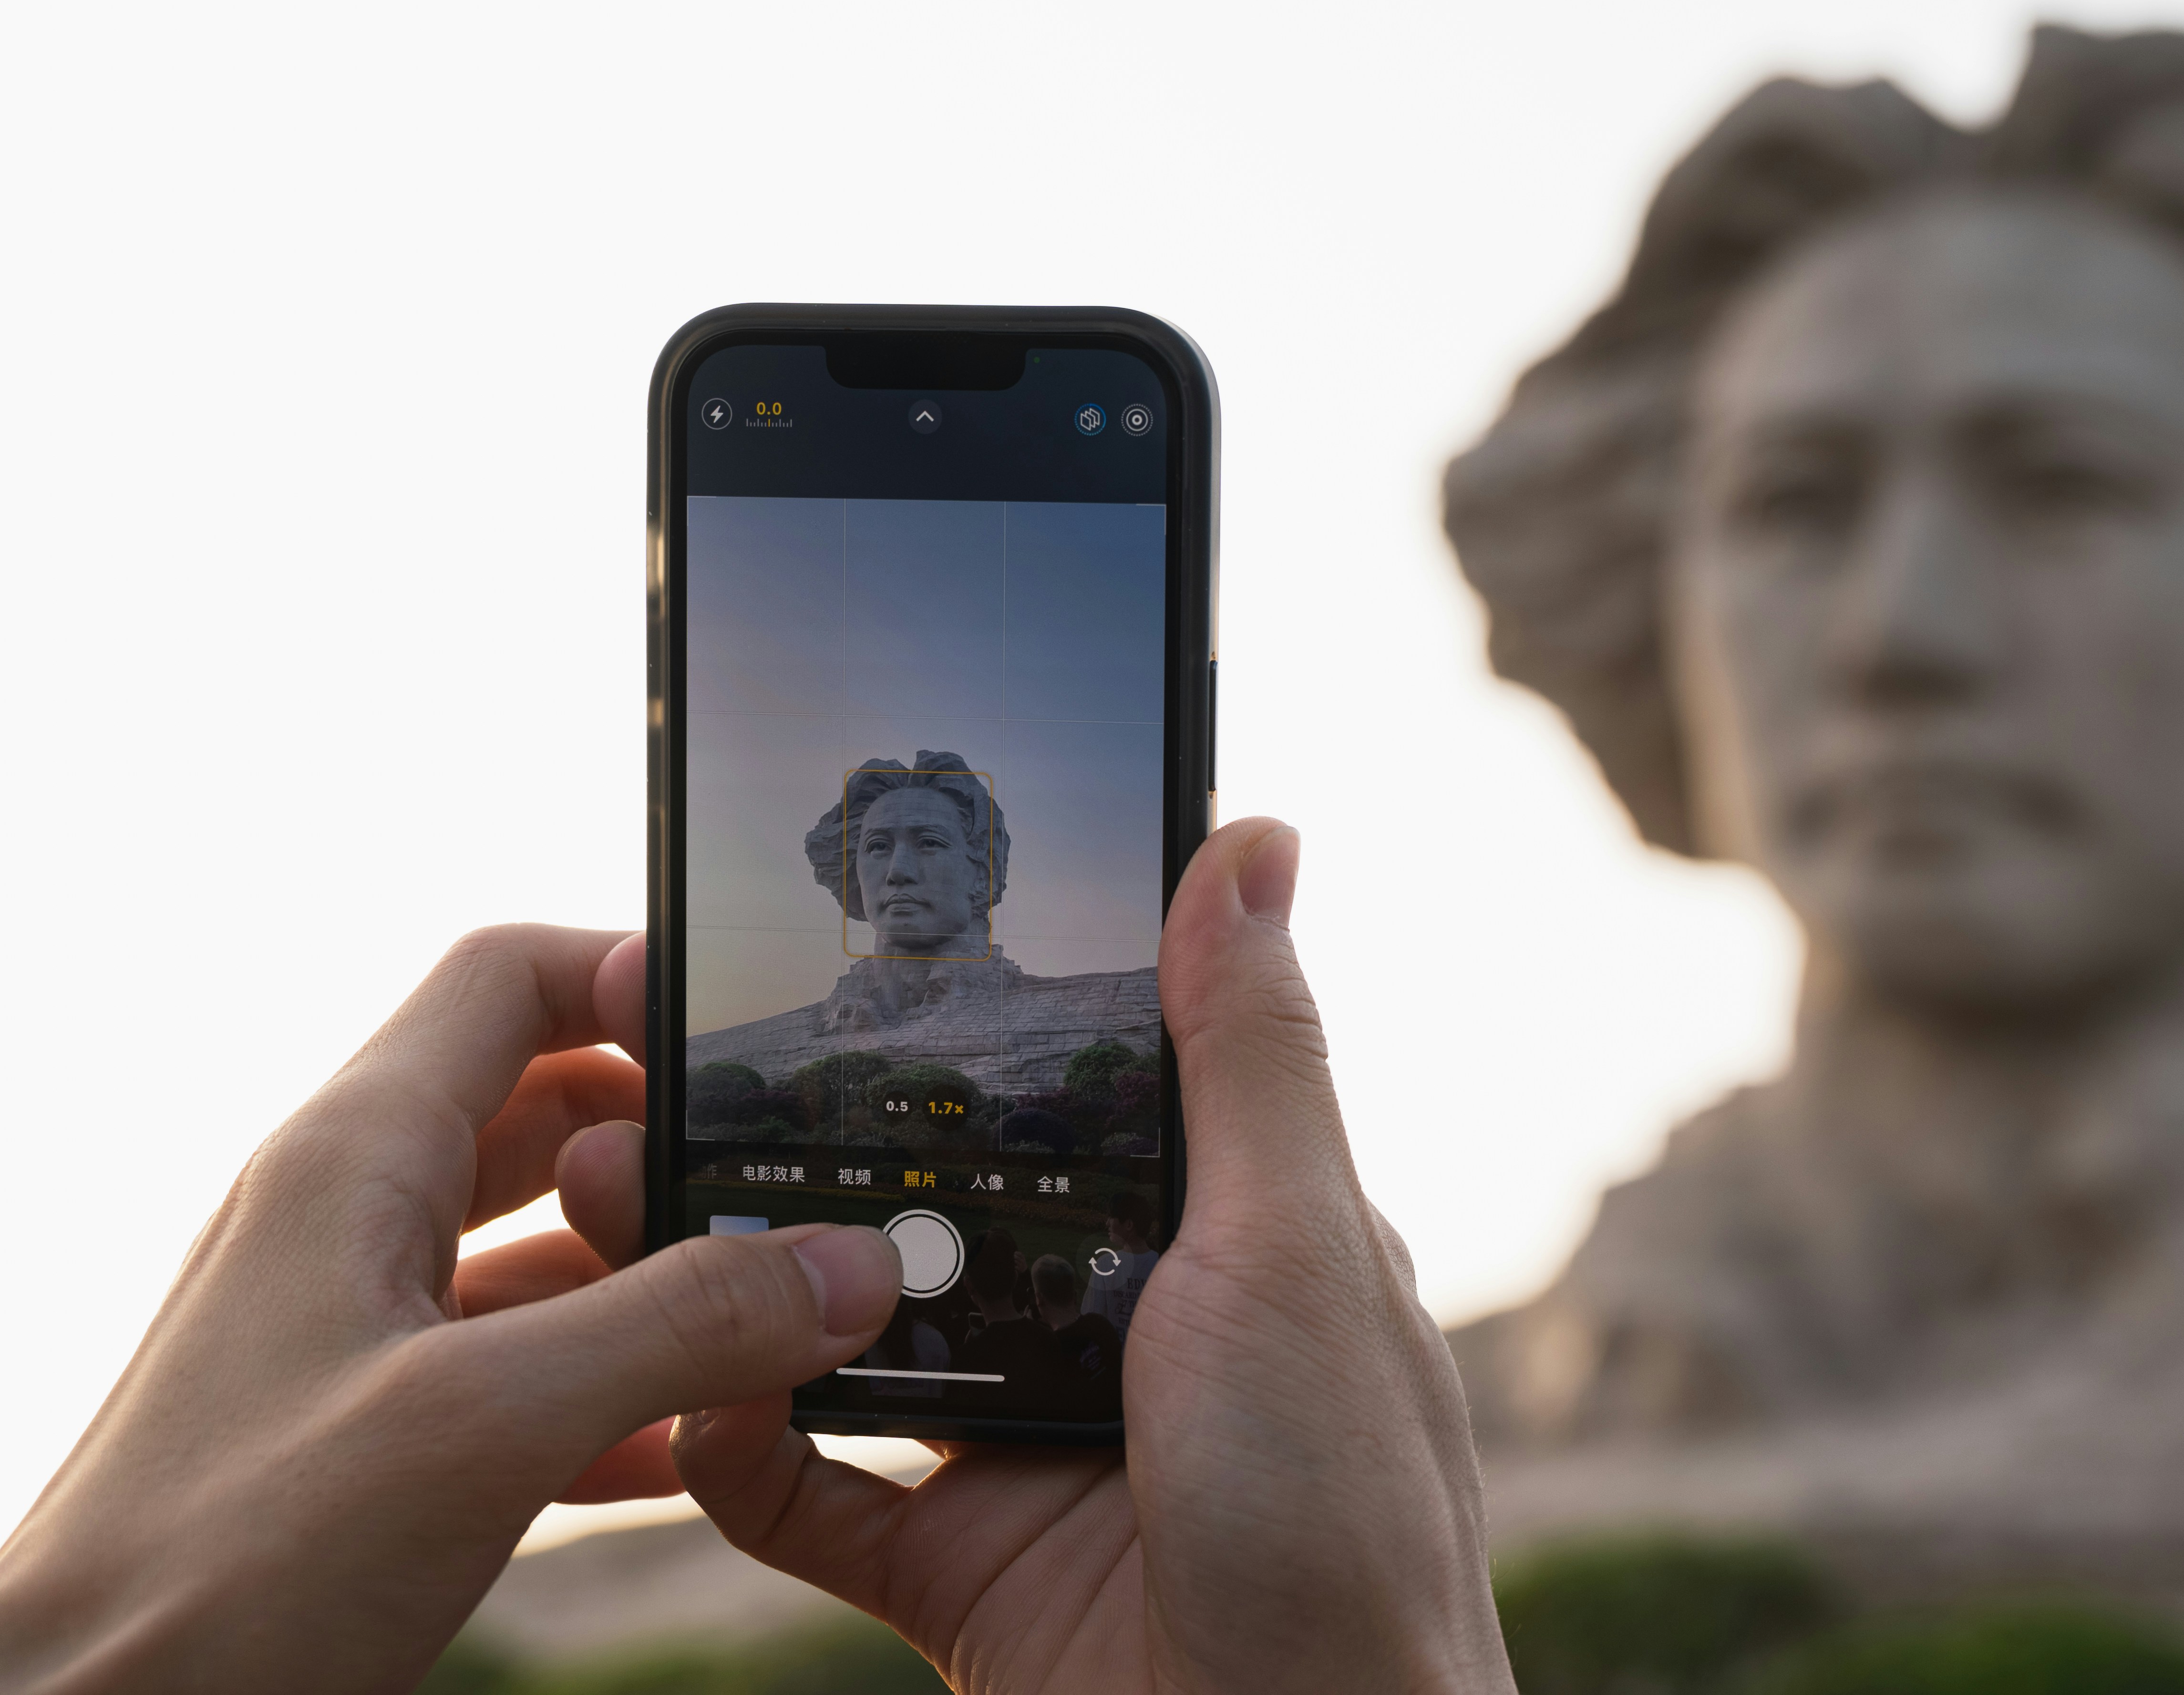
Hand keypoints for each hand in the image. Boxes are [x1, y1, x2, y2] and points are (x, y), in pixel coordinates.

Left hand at [0, 927, 905, 1694]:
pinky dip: (614, 1390)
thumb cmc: (217, 1578)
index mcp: (353, 1164)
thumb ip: (678, 1329)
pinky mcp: (371, 1432)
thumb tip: (845, 1265)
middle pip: (543, 1109)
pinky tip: (685, 1452)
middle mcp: (349, 1223)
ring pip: (541, 1248)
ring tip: (759, 1339)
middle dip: (672, 1149)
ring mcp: (356, 1329)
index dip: (632, 979)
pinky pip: (519, 1367)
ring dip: (655, 1282)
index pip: (508, 980)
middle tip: (776, 1212)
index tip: (750, 1040)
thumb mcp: (482, 1428)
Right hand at [662, 818, 1513, 1693]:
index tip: (819, 949)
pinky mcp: (964, 1573)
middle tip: (658, 1071)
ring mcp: (1037, 1453)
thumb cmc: (1342, 1511)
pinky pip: (817, 1498)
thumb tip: (1256, 835)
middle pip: (935, 1213)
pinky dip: (739, 1452)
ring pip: (853, 1336)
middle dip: (798, 1150)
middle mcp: (1124, 1332)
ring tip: (616, 1193)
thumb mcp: (1297, 1244)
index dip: (953, 1026)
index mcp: (1215, 1239)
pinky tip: (674, 1395)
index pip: (1068, 1095)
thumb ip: (1248, 1054)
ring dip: (737, 1277)